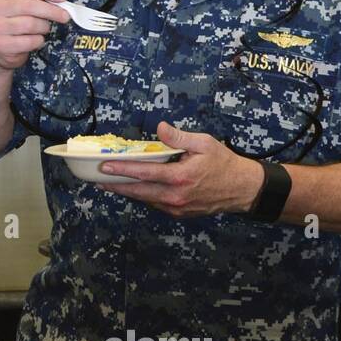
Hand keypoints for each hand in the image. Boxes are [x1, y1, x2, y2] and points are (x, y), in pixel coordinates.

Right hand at [0, 0, 69, 69]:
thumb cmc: (13, 20)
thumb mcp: (25, 0)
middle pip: (29, 5)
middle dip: (51, 10)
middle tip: (64, 15)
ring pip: (30, 24)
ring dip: (44, 27)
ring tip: (44, 27)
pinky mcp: (0, 43)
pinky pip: (28, 41)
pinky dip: (38, 40)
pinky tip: (36, 38)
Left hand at [98, 121, 264, 217]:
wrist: (242, 189)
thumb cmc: (224, 163)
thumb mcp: (204, 143)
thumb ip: (179, 137)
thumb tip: (160, 128)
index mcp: (180, 177)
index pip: (144, 173)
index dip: (121, 170)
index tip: (104, 166)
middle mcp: (175, 195)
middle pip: (138, 191)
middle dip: (116, 185)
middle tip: (97, 180)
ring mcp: (176, 207)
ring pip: (145, 199)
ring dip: (127, 191)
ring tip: (110, 184)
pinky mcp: (179, 213)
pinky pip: (155, 203)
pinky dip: (143, 195)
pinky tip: (134, 188)